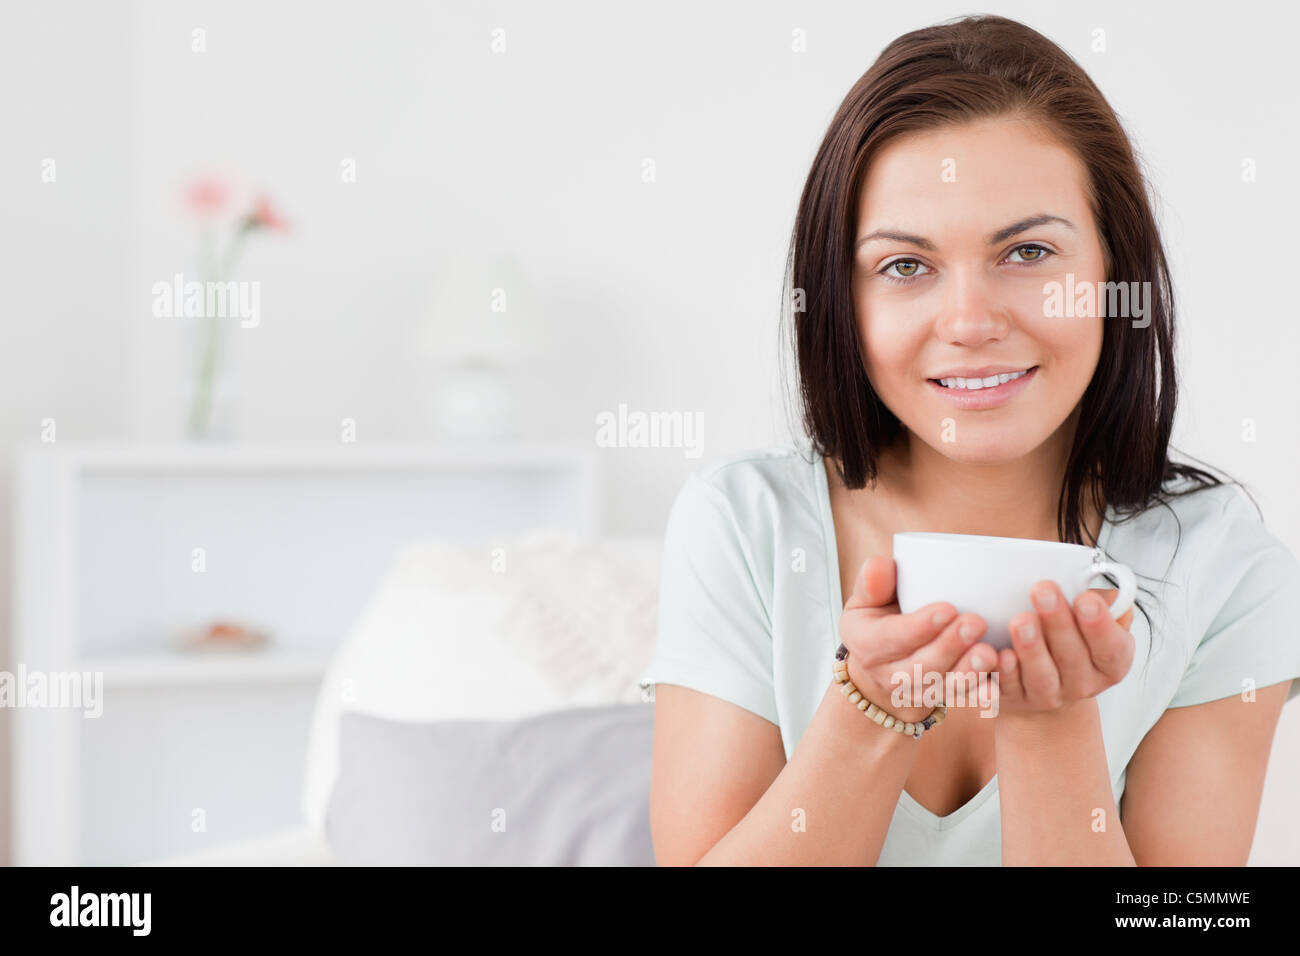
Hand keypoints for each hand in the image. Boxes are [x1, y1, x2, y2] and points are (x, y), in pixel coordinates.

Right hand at [839, 556, 997, 724]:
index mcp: (866, 642)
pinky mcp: (937, 697)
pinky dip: (977, 694)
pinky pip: (958, 698)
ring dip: (966, 673)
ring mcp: (913, 689)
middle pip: (919, 666)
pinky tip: (995, 687)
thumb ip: (873, 581)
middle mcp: (887, 673)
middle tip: (976, 623)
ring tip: (990, 654)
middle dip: (949, 647)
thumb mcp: (867, 596)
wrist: (883, 659)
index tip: (947, 608)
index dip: (919, 627)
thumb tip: (879, 566)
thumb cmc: (879, 615)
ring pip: (940, 686)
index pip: (891, 638)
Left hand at [994, 581, 1135, 718]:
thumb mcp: (1094, 618)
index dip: (1100, 626)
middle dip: (1058, 623)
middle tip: (1044, 591)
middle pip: (1073, 658)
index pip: (1112, 649)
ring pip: (1041, 676)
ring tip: (1020, 621)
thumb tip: (1108, 589)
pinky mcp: (1015, 698)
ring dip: (1031, 649)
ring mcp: (1048, 696)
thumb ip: (1104, 604)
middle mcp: (1082, 685)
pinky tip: (1000, 654)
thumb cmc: (1072, 636)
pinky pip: (1008, 688)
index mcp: (1109, 665)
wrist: (1043, 678)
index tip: (1086, 599)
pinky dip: (1004, 672)